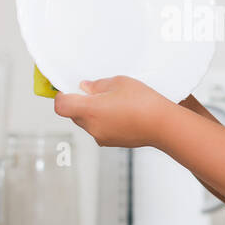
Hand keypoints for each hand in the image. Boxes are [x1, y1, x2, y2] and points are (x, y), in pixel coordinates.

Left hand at [52, 76, 170, 148]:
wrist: (163, 125)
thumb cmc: (143, 103)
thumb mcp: (118, 82)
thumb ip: (97, 86)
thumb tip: (86, 88)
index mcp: (89, 111)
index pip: (61, 106)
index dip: (62, 95)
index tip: (69, 89)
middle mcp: (92, 127)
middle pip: (73, 114)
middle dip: (80, 103)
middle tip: (96, 92)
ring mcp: (101, 137)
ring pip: (87, 122)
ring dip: (93, 113)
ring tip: (114, 102)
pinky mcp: (111, 142)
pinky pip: (99, 129)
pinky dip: (103, 121)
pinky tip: (121, 113)